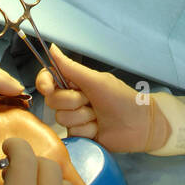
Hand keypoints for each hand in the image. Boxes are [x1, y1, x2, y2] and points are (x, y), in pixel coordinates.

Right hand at [35, 45, 169, 152]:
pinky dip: (86, 131)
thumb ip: (71, 68)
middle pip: (52, 101)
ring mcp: (75, 118)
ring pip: (62, 119)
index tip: (48, 87)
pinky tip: (98, 129)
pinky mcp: (79, 135)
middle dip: (73, 102)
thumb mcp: (96, 81)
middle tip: (91, 101)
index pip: (48, 79)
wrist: (140, 125)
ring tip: (99, 116)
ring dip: (83, 117)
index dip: (43, 83)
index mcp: (75, 82)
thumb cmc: (122, 99)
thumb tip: (52, 49)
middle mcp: (72, 99)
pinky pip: (71, 134)